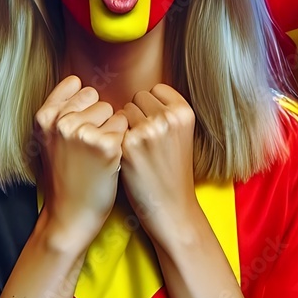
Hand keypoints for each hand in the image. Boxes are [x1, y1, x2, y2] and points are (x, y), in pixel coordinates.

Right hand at [34, 76, 126, 255]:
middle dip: (98, 118)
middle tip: (87, 148)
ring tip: (98, 155)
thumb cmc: (64, 175)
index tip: (78, 127)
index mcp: (44, 117)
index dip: (83, 106)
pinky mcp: (106, 146)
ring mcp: (84, 133)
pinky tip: (110, 160)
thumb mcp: (48, 139)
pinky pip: (125, 127)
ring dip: (112, 130)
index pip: (76, 86)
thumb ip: (59, 110)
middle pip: (97, 98)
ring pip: (113, 112)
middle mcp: (62, 122)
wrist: (69, 216)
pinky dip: (122, 141)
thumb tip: (79, 83)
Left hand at [117, 85, 201, 250]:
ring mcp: (148, 131)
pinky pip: (113, 129)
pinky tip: (127, 158)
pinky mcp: (128, 146)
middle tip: (146, 141)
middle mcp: (168, 117)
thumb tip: (139, 93)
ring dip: (124, 126)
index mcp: (184, 112)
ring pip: (123, 111)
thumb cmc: (172, 170)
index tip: (157, 128)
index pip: (156, 89)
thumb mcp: (180, 134)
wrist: (171, 207)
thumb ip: (166, 110)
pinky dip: (116, 141)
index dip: (151, 108)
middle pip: (138, 97)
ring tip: (137, 150)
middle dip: (137, 115)